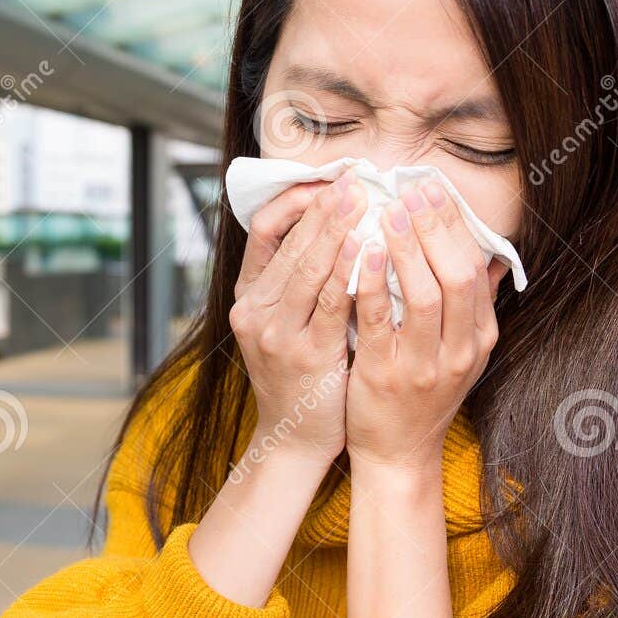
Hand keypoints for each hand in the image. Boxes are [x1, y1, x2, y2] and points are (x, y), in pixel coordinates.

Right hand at [228, 169, 363, 465]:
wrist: (295, 438)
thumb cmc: (302, 375)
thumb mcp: (289, 322)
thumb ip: (306, 280)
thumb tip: (341, 226)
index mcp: (249, 296)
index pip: (264, 230)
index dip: (295, 201)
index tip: (329, 182)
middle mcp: (254, 310)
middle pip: (289, 243)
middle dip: (325, 207)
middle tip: (355, 179)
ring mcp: (275, 332)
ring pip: (307, 267)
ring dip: (338, 229)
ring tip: (364, 200)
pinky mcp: (303, 354)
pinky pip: (329, 303)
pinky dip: (349, 271)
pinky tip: (369, 248)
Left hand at [345, 177, 506, 472]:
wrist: (397, 452)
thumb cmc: (422, 393)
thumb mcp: (460, 350)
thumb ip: (473, 305)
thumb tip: (491, 256)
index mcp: (480, 336)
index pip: (475, 266)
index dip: (454, 224)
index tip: (432, 188)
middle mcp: (459, 350)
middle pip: (457, 276)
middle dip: (435, 227)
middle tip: (411, 190)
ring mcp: (423, 365)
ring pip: (424, 296)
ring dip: (407, 249)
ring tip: (386, 211)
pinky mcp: (385, 376)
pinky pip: (380, 321)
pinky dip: (373, 283)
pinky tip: (361, 253)